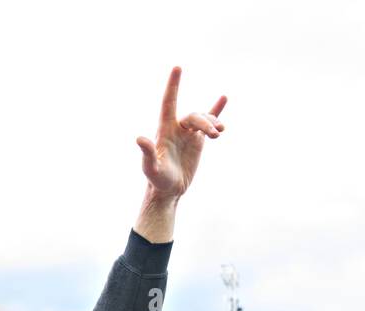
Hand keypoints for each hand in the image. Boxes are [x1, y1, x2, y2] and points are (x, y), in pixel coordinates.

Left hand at [136, 68, 225, 200]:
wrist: (169, 190)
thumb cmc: (157, 180)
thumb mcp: (151, 168)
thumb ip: (147, 153)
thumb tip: (140, 138)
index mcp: (164, 130)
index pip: (169, 102)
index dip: (173, 86)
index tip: (177, 67)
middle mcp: (176, 128)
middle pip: (194, 116)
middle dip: (205, 122)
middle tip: (216, 134)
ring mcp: (187, 133)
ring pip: (203, 120)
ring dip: (213, 123)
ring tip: (220, 132)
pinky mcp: (197, 141)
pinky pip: (208, 122)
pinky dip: (215, 111)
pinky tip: (223, 98)